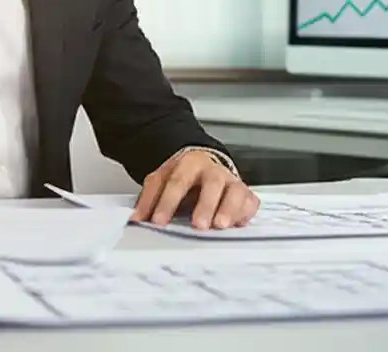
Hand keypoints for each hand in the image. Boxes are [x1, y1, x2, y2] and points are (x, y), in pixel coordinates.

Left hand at [131, 150, 258, 229]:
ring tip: (221, 225)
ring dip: (229, 209)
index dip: (168, 202)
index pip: (178, 182)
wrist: (201, 162)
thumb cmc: (182, 176)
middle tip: (198, 225)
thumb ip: (149, 198)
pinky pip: (250, 201)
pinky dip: (246, 212)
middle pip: (212, 184)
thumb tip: (137, 218)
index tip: (159, 220)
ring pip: (236, 191)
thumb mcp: (161, 180)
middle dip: (206, 205)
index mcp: (189, 164)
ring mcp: (231, 181)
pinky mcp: (244, 193)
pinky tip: (239, 223)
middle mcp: (213, 171)